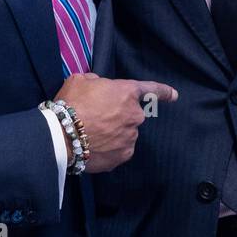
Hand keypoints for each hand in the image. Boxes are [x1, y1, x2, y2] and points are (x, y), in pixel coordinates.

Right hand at [55, 74, 177, 173]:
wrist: (61, 135)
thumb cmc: (70, 104)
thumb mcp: (80, 80)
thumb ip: (96, 81)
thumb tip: (98, 86)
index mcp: (126, 93)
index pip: (151, 90)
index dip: (163, 92)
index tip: (174, 96)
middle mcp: (134, 116)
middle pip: (130, 114)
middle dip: (117, 115)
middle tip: (96, 118)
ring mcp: (130, 137)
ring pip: (124, 133)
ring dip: (113, 133)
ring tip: (92, 134)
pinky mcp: (122, 156)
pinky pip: (119, 150)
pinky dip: (110, 148)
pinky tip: (95, 146)